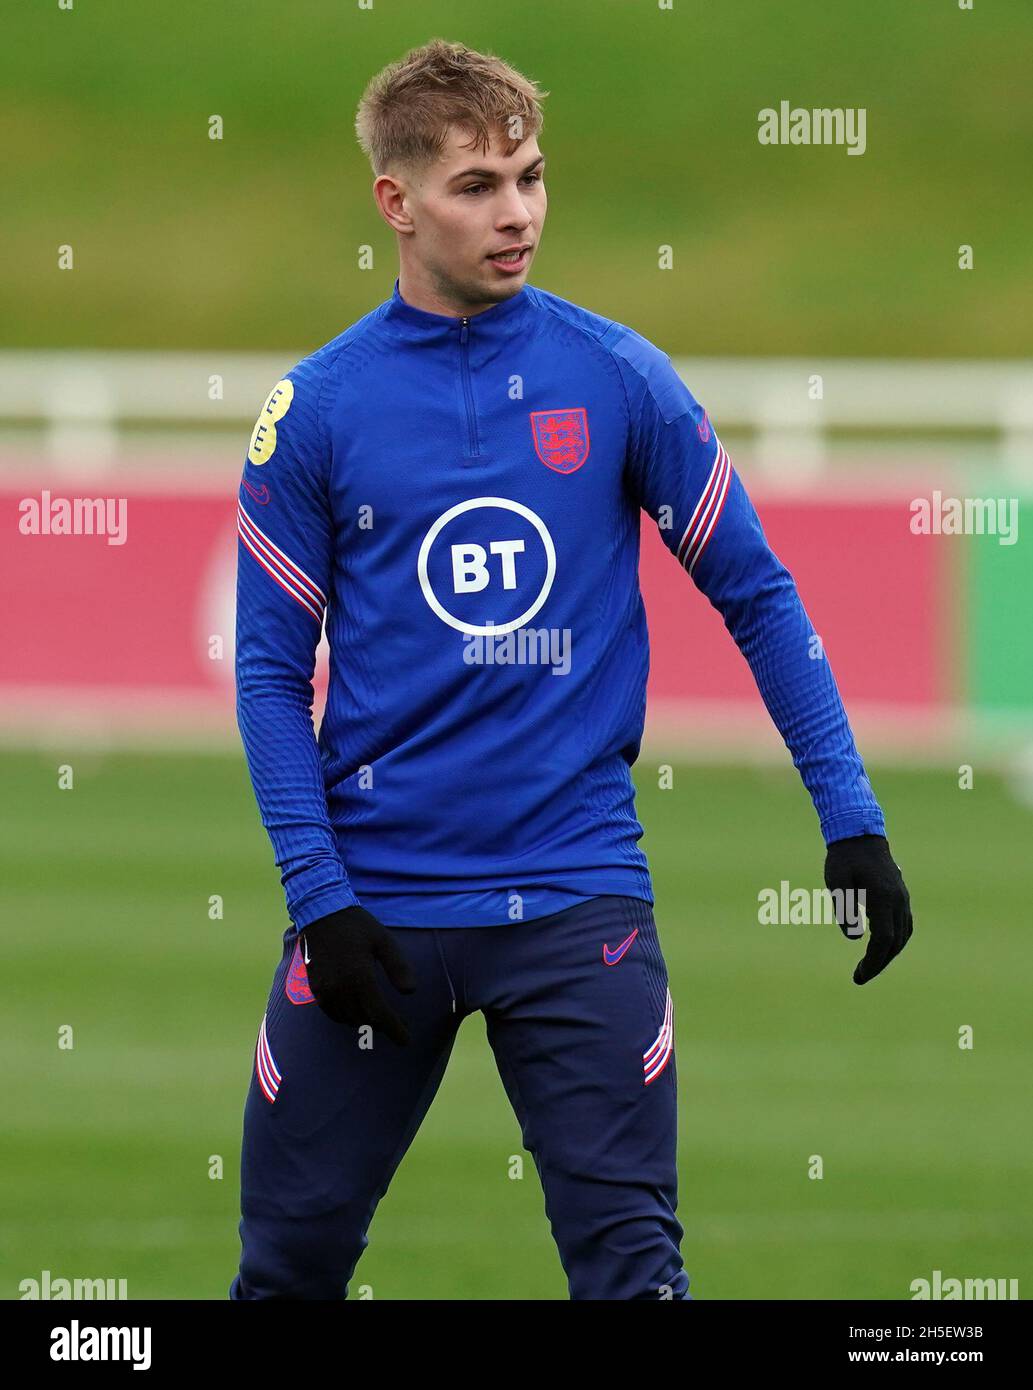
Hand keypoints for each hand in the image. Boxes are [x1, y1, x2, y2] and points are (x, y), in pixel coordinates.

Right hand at [300, 905, 416, 1043]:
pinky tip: (356, 1011)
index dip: (394, 1030)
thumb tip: (411, 992)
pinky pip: (332, 1013)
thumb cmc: (357, 925)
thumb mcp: (384, 941)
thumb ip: (398, 967)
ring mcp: (325, 990)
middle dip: (383, 1026)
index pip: (379, 1014)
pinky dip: (346, 1017)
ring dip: (365, 1022)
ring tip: (379, 1017)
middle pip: (364, 1019)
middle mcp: (340, 988)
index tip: (406, 1040)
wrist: (321, 913)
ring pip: (348, 1019)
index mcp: (360, 977)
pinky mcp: (315, 988)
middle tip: (399, 1024)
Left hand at [824, 834, 912, 984]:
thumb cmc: (843, 859)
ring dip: (888, 954)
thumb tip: (855, 939)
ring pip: (903, 935)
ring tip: (869, 967)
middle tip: (860, 977)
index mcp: (882, 898)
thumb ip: (845, 910)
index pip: (883, 940)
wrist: (860, 835)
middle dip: (879, 963)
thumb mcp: (836, 883)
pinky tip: (883, 949)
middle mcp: (898, 900)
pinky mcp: (901, 896)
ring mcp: (903, 898)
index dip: (873, 961)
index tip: (859, 976)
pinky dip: (896, 941)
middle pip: (895, 942)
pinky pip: (905, 925)